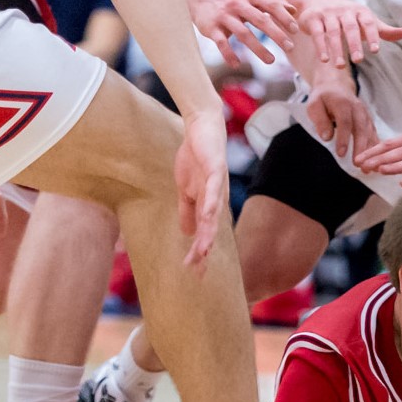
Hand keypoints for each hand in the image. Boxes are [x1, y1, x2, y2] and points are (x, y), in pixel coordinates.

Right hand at [174, 111, 229, 269]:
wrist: (201, 128)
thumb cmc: (194, 157)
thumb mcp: (185, 188)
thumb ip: (187, 210)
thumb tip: (186, 233)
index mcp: (206, 204)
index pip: (203, 233)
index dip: (200, 252)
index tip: (194, 272)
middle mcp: (215, 199)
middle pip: (210, 229)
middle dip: (203, 250)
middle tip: (198, 270)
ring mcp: (216, 185)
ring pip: (213, 214)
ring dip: (208, 233)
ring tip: (204, 251)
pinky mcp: (215, 169)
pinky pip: (213, 188)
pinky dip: (211, 202)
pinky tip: (208, 216)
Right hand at [188, 0, 298, 67]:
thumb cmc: (232, 0)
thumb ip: (272, 2)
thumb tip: (294, 11)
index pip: (271, 4)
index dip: (284, 17)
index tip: (295, 30)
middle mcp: (238, 4)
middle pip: (260, 20)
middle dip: (277, 34)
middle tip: (290, 48)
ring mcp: (224, 16)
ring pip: (243, 33)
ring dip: (258, 48)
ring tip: (271, 61)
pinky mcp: (211, 28)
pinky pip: (221, 43)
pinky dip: (229, 55)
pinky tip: (237, 65)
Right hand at [296, 0, 401, 68]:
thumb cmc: (347, 16)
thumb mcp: (365, 21)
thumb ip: (382, 30)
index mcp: (359, 11)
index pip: (368, 22)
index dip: (372, 35)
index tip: (375, 50)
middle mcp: (344, 10)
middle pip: (350, 27)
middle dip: (354, 44)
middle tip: (359, 60)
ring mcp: (327, 13)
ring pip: (333, 32)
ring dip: (337, 49)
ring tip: (340, 66)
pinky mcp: (312, 18)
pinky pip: (317, 33)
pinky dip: (320, 46)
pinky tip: (325, 59)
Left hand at [306, 71, 378, 157]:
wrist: (335, 86)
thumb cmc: (323, 98)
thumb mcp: (314, 105)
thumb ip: (320, 120)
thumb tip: (327, 137)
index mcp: (343, 103)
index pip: (345, 122)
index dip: (344, 138)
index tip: (341, 154)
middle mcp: (357, 108)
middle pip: (361, 128)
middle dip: (361, 147)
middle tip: (358, 164)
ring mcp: (365, 114)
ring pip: (370, 132)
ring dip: (370, 150)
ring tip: (368, 167)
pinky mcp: (368, 120)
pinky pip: (373, 134)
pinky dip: (375, 147)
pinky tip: (375, 160)